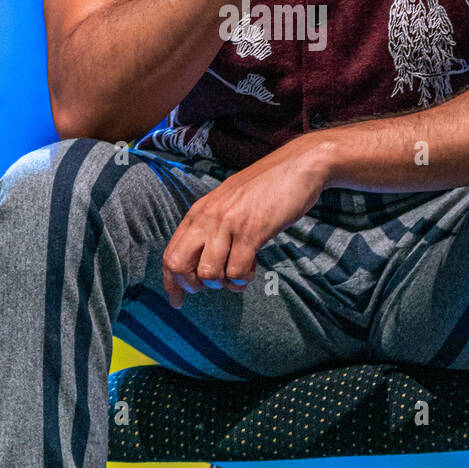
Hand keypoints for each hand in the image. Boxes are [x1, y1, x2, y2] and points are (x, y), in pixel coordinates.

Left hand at [161, 137, 330, 306]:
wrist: (298, 165)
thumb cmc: (265, 187)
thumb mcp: (228, 202)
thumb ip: (212, 226)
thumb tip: (200, 262)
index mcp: (199, 211)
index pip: (170, 254)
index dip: (171, 283)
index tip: (177, 301)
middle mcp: (208, 217)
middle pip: (179, 266)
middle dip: (192, 285)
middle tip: (213, 285)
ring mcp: (229, 224)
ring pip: (209, 274)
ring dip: (224, 283)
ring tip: (239, 272)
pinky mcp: (252, 231)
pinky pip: (237, 270)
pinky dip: (244, 278)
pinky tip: (253, 266)